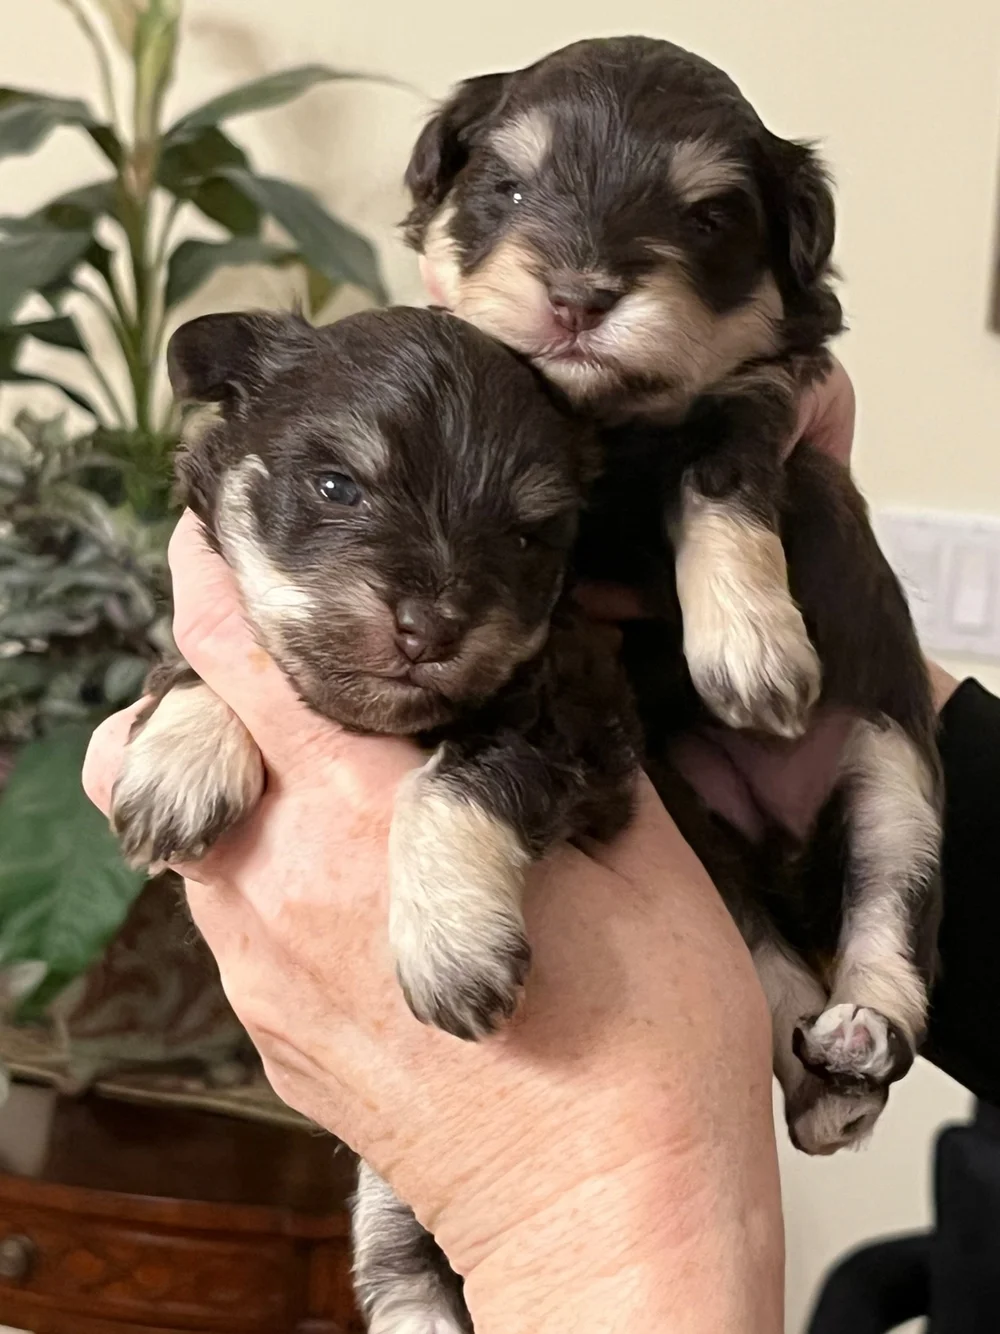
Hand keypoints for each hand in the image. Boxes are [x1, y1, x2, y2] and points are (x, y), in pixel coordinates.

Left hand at [83, 512, 782, 1333]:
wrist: (612, 1215)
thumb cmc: (645, 1038)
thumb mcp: (628, 841)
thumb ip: (551, 727)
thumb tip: (528, 652)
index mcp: (363, 818)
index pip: (227, 653)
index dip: (214, 574)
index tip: (232, 535)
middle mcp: (277, 889)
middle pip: (162, 733)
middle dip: (209, 672)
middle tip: (298, 650)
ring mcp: (257, 971)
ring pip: (188, 823)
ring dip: (236, 767)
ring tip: (336, 761)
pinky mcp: (268, 1030)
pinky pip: (226, 904)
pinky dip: (262, 852)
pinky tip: (357, 868)